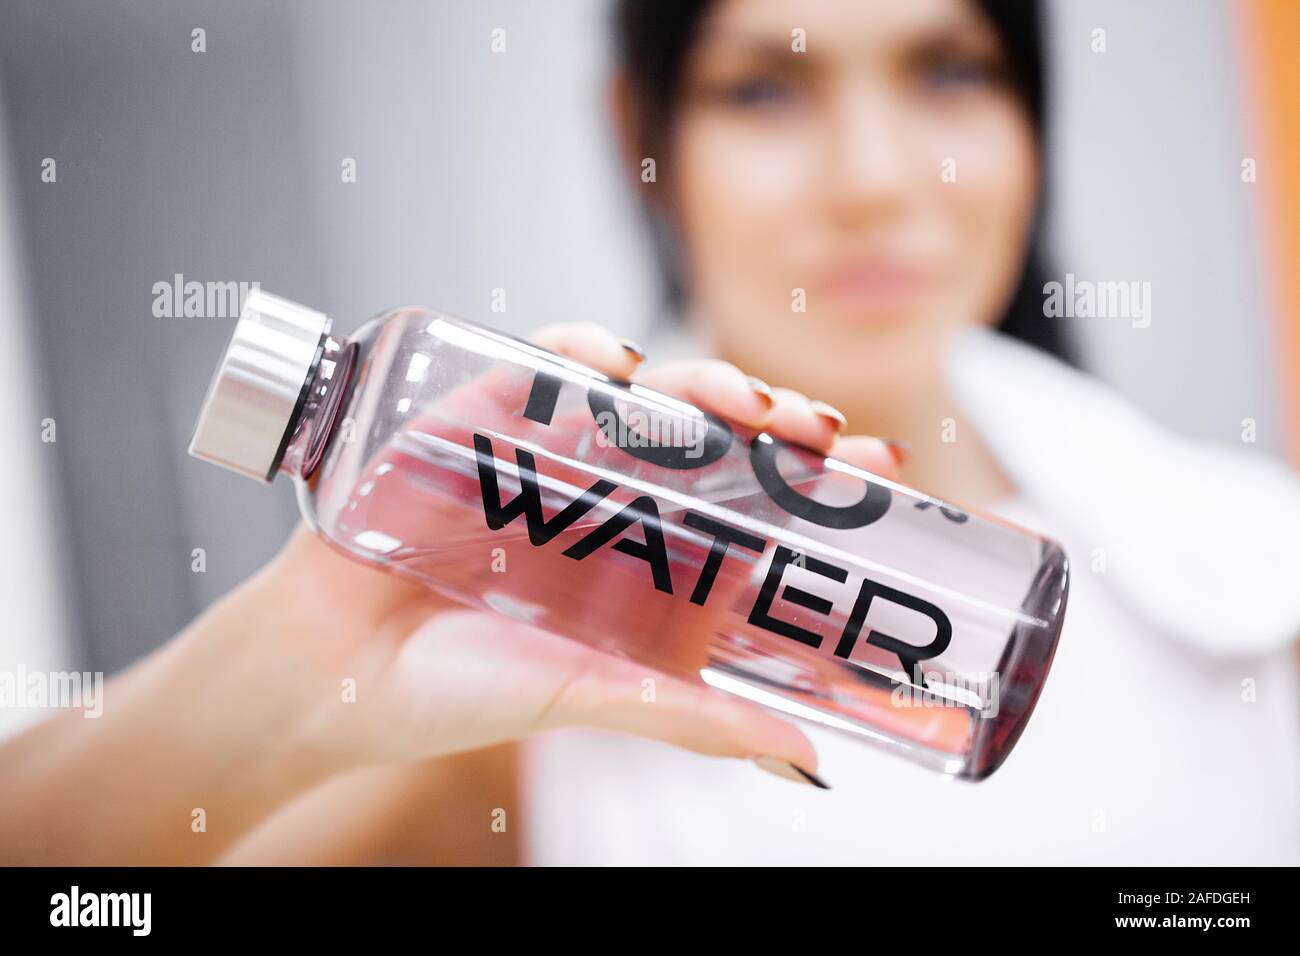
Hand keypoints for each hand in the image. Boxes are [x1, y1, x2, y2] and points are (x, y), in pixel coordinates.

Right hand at [251, 322, 900, 783]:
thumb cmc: (451, 693)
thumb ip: (691, 719)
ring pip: (642, 394)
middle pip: (712, 440)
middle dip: (775, 425)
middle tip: (823, 433)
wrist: (325, 677)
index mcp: (643, 562)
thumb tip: (806, 760)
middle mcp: (607, 501)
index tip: (883, 472)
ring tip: (744, 400)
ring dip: (699, 383)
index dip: (820, 486)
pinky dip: (575, 347)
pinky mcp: (477, 417)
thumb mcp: (593, 700)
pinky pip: (535, 362)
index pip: (752, 506)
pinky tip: (613, 359)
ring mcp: (545, 453)